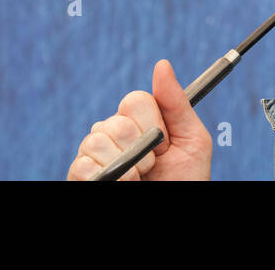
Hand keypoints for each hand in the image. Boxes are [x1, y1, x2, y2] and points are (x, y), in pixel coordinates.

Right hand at [66, 59, 212, 180]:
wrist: (172, 211)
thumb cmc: (186, 181)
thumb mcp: (192, 141)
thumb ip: (177, 103)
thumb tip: (162, 64)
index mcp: (140, 122)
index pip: (134, 100)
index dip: (152, 121)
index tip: (164, 143)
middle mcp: (114, 135)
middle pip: (115, 120)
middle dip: (141, 148)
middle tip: (152, 167)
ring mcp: (96, 155)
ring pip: (96, 139)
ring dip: (126, 166)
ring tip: (138, 180)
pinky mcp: (82, 175)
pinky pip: (82, 164)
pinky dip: (106, 176)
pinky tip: (119, 185)